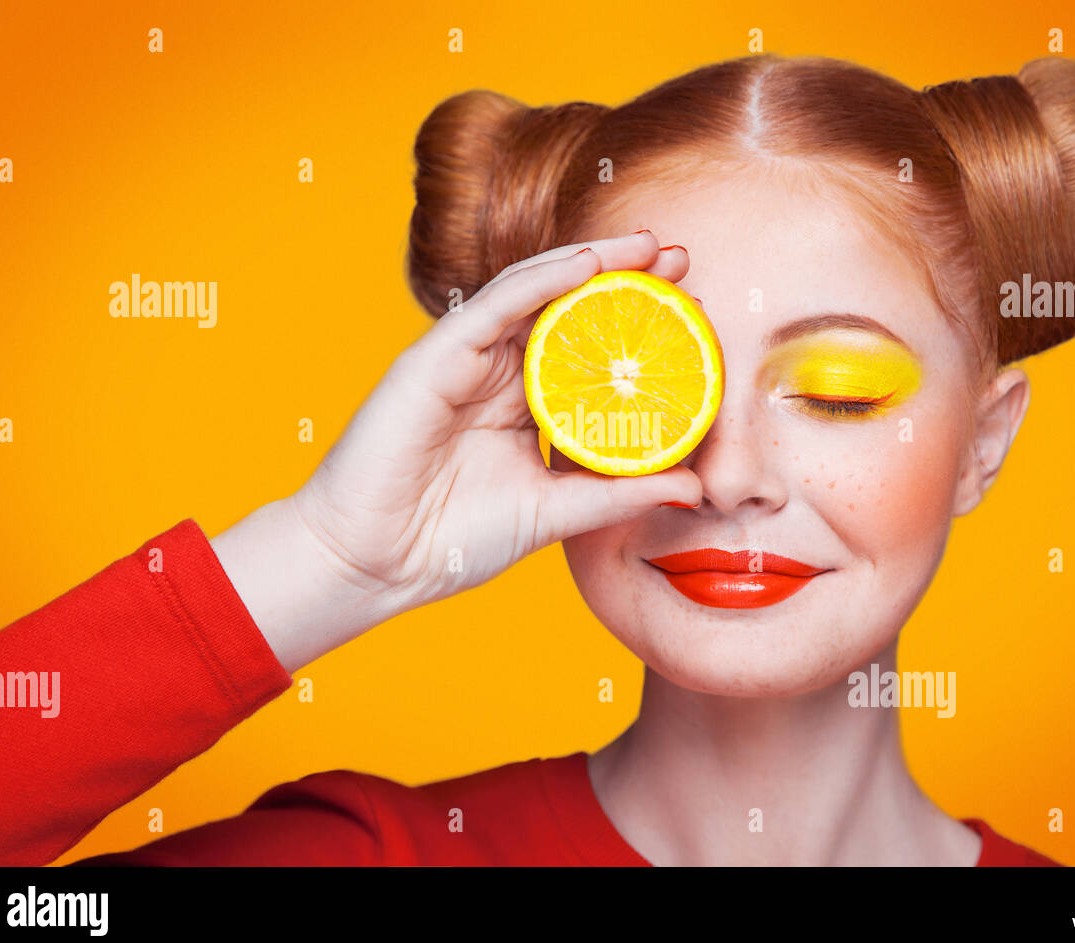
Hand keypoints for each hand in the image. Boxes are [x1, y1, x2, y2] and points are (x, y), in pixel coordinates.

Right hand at [213, 231, 701, 671]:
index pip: (593, 356)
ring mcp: (466, 360)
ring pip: (537, 295)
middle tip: (685, 260)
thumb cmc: (452, 539)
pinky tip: (589, 263)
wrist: (375, 563)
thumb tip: (694, 486)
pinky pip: (494, 306)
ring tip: (650, 248)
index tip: (699, 316)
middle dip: (629, 284)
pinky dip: (542, 280)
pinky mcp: (434, 356)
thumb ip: (618, 493)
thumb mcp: (556, 514)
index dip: (643, 332)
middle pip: (571, 314)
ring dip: (595, 265)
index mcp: (526, 408)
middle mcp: (499, 375)